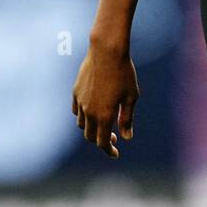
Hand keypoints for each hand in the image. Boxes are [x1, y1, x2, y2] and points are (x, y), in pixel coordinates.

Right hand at [72, 41, 139, 157]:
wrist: (106, 51)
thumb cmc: (124, 73)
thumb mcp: (131, 97)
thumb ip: (127, 118)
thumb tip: (127, 137)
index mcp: (104, 116)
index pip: (102, 142)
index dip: (109, 150)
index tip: (116, 154)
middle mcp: (89, 112)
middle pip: (90, 136)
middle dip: (101, 141)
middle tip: (113, 138)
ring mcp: (80, 102)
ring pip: (81, 124)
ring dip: (91, 129)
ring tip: (103, 124)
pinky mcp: (76, 92)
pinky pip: (76, 111)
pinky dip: (83, 116)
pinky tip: (92, 112)